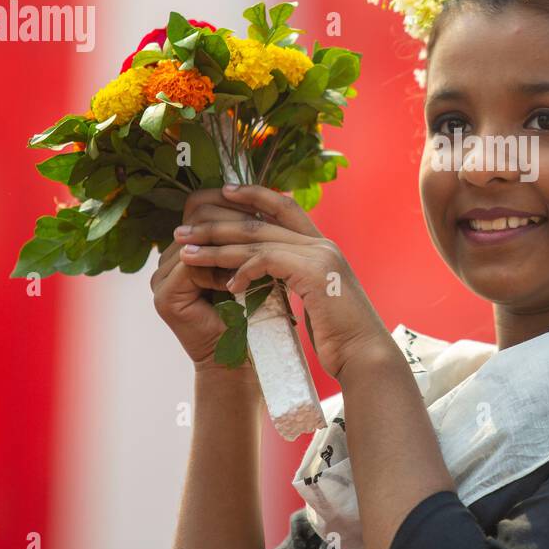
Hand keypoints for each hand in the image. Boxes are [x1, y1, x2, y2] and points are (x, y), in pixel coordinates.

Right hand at [150, 188, 266, 379]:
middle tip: (264, 225)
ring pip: (197, 239)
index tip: (265, 204)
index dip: (231, 200)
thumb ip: (246, 234)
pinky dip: (218, 272)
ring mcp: (160, 277)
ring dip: (230, 248)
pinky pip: (191, 267)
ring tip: (254, 260)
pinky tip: (236, 284)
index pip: (201, 202)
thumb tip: (262, 195)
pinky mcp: (164, 296)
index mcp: (187, 245)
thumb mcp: (251, 264)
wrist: (243, 359)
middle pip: (197, 213)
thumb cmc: (254, 311)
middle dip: (233, 217)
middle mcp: (168, 258)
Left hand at [176, 184, 391, 380]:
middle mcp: (323, 245)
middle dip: (218, 223)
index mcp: (322, 248)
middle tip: (183, 230)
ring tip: (186, 253)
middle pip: (262, 220)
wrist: (364, 355)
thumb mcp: (317, 300)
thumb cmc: (340, 336)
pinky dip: (243, 271)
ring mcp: (321, 256)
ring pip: (258, 240)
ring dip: (217, 247)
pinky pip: (267, 261)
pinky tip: (226, 286)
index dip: (253, 196)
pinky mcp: (315, 273)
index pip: (284, 207)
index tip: (222, 193)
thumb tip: (273, 276)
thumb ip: (298, 279)